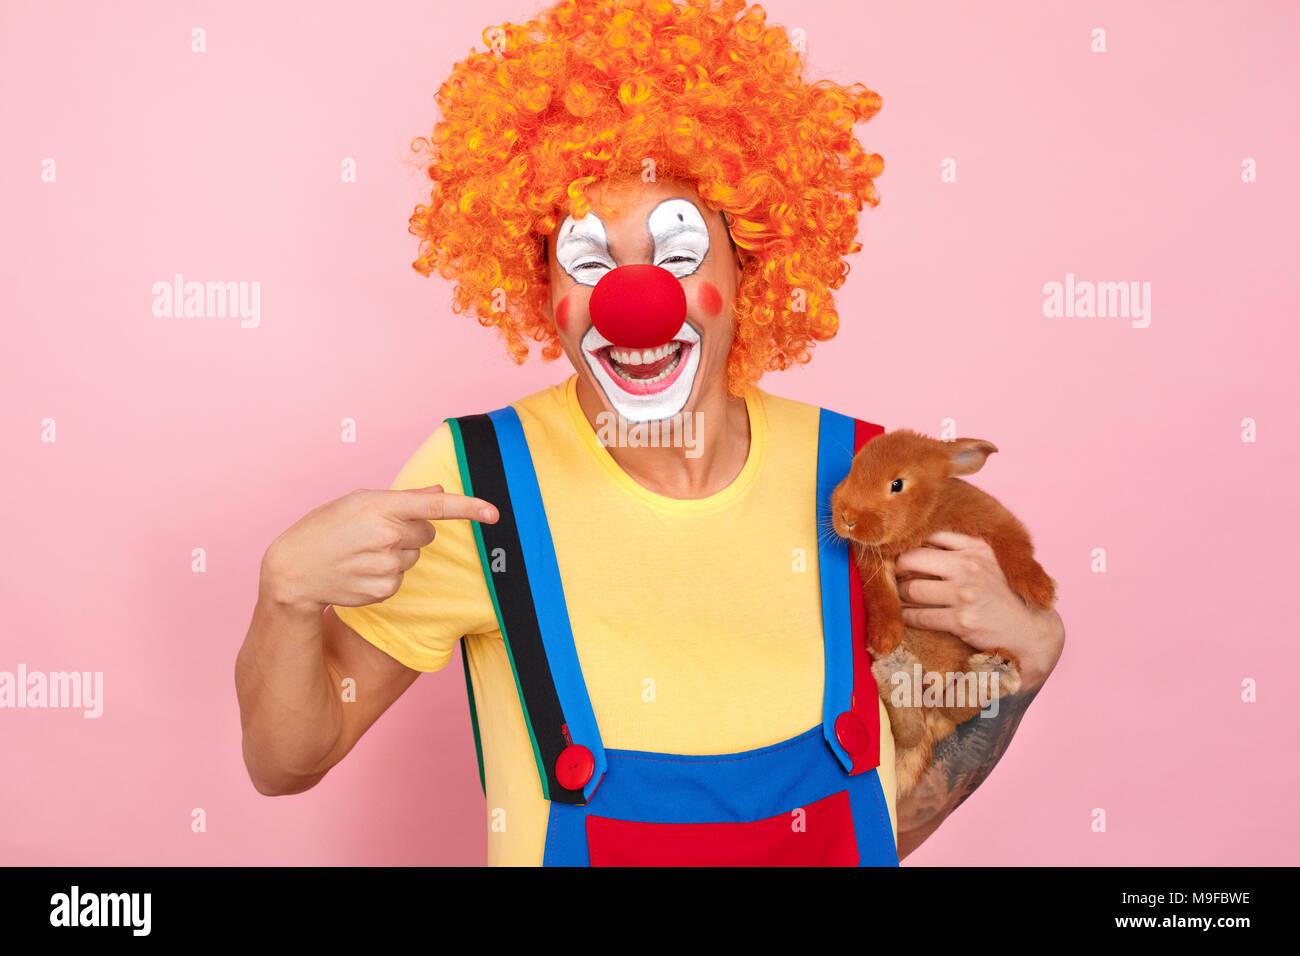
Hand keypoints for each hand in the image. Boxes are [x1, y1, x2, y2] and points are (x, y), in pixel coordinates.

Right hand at [259, 485, 498, 617]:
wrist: (293, 570)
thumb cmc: (326, 527)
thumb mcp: (358, 502)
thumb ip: (403, 499)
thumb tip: (440, 493)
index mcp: (382, 507)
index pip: (435, 506)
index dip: (469, 508)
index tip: (494, 512)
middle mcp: (388, 536)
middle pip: (427, 533)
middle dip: (410, 531)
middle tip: (375, 533)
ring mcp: (387, 565)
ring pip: (414, 557)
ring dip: (396, 553)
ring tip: (362, 553)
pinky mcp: (385, 589)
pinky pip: (402, 578)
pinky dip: (386, 574)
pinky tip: (361, 570)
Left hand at [894, 530, 1063, 690]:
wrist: (1031, 632)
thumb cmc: (1005, 594)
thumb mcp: (992, 561)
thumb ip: (962, 547)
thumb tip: (920, 537)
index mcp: (978, 546)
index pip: (931, 533)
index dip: (910, 541)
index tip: (900, 550)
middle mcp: (971, 565)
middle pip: (912, 559)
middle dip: (898, 568)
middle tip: (895, 575)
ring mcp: (966, 593)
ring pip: (912, 589)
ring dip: (901, 595)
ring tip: (901, 597)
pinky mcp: (962, 619)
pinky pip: (919, 616)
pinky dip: (908, 617)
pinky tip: (907, 617)